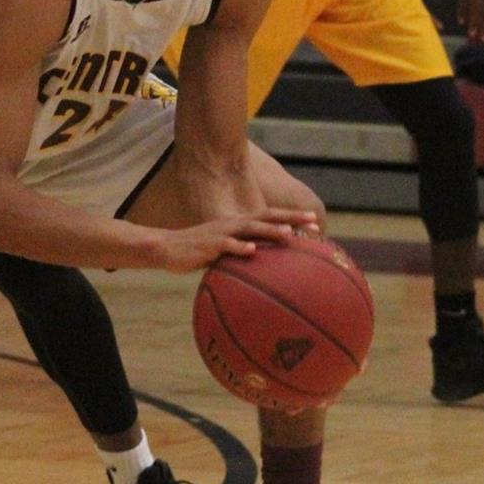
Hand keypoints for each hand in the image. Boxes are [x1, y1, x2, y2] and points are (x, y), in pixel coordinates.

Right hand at [151, 209, 317, 272]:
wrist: (168, 248)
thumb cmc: (198, 252)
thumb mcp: (224, 251)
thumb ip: (243, 254)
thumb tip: (264, 267)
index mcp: (239, 224)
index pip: (270, 217)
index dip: (293, 217)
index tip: (315, 222)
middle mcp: (234, 223)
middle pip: (267, 216)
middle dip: (291, 218)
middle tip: (314, 222)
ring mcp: (222, 232)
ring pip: (251, 228)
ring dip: (270, 229)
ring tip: (289, 232)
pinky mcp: (210, 244)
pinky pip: (227, 245)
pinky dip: (240, 247)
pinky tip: (252, 251)